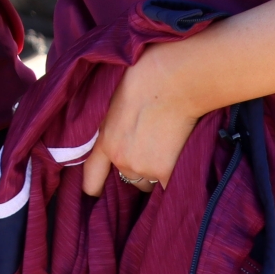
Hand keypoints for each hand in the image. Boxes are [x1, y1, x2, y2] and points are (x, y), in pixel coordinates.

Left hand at [81, 40, 205, 195]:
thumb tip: (121, 134)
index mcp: (104, 141)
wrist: (172, 80)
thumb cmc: (144, 79)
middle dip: (141, 167)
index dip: (92, 187)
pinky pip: (171, 187)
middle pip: (131, 177)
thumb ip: (113, 125)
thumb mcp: (114, 100)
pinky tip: (182, 154)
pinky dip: (177, 177)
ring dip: (158, 172)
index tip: (93, 194)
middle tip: (155, 144)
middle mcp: (121, 160)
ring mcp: (144, 168)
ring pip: (151, 181)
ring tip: (170, 144)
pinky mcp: (167, 173)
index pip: (92, 176)